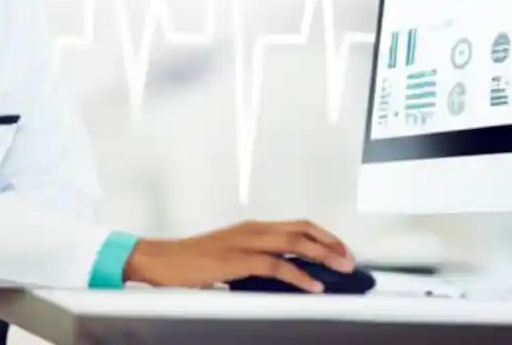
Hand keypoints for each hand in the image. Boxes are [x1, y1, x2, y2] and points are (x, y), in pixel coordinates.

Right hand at [123, 219, 354, 292]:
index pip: (297, 225)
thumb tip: (285, 273)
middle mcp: (253, 229)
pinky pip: (276, 265)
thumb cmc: (192, 262)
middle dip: (331, 243)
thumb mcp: (231, 256)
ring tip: (341, 269)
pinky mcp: (238, 259)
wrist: (162, 260)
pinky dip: (299, 275)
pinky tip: (312, 286)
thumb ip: (256, 260)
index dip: (323, 235)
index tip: (341, 248)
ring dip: (322, 255)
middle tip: (350, 259)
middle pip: (302, 229)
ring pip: (295, 242)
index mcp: (252, 228)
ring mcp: (246, 242)